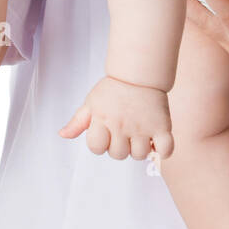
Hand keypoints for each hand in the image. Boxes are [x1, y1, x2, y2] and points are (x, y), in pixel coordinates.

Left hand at [58, 75, 173, 161]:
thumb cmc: (113, 90)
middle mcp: (122, 125)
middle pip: (118, 154)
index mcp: (102, 119)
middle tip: (124, 133)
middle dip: (119, 147)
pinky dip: (163, 151)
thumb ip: (77, 122)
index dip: (100, 144)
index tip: (106, 134)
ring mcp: (143, 127)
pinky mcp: (162, 126)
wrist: (139, 73)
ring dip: (139, 149)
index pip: (96, 148)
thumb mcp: (91, 103)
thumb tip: (62, 135)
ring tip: (140, 136)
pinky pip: (165, 150)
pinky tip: (156, 141)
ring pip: (140, 155)